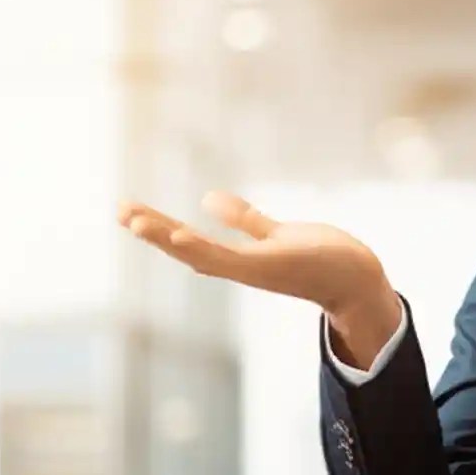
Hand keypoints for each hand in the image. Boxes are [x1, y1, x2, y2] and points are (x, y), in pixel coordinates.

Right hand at [119, 191, 400, 365]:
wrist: (357, 277)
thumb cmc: (322, 259)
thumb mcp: (275, 233)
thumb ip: (244, 220)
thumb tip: (206, 196)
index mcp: (238, 258)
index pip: (190, 240)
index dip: (158, 226)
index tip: (128, 209)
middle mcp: (239, 267)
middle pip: (185, 248)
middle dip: (152, 230)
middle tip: (118, 208)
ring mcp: (252, 270)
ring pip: (199, 255)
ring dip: (166, 239)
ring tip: (134, 220)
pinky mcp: (270, 268)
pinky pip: (229, 260)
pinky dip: (202, 249)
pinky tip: (179, 234)